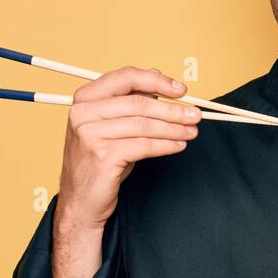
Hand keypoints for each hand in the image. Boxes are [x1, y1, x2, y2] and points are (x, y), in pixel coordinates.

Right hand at [55, 65, 200, 228]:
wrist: (81, 200)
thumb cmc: (100, 160)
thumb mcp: (113, 126)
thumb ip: (131, 102)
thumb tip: (159, 79)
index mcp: (85, 98)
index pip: (125, 77)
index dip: (157, 80)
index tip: (181, 90)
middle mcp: (83, 113)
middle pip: (139, 103)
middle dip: (172, 110)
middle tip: (195, 115)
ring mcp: (90, 135)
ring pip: (144, 125)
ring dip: (173, 128)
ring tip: (191, 132)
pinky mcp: (102, 156)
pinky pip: (144, 146)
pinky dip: (166, 145)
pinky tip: (178, 145)